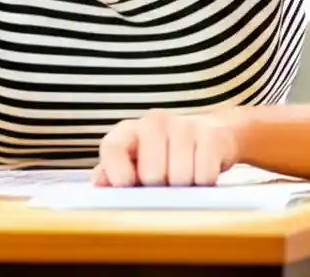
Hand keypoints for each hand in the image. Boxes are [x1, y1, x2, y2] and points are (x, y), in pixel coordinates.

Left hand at [92, 109, 241, 186]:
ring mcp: (183, 125)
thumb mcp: (134, 163)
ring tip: (183, 177)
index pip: (112, 147)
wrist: (210, 135)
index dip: (117, 173)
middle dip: (159, 188)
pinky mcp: (211, 134)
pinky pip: (204, 175)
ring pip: (180, 178)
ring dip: (183, 187)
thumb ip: (112, 174)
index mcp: (128, 130)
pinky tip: (201, 172)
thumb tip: (99, 184)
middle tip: (164, 182)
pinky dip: (204, 182)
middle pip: (152, 174)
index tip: (128, 188)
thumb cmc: (163, 155)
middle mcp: (153, 121)